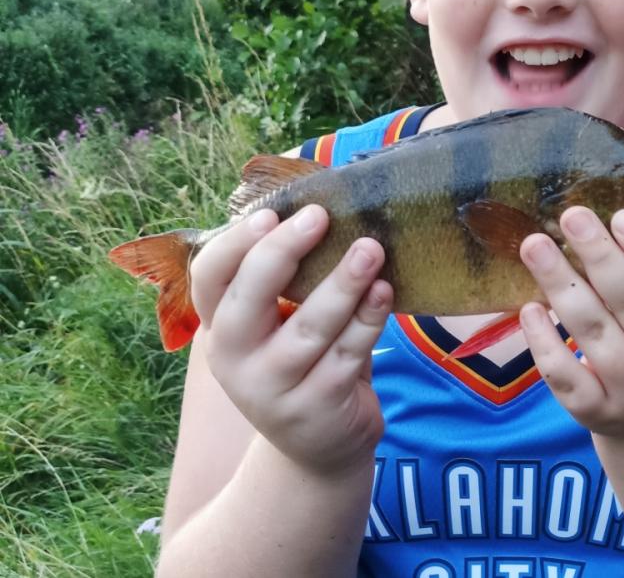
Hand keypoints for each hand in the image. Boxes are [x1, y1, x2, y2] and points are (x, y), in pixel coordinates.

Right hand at [189, 205, 393, 475]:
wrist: (318, 449)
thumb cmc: (303, 364)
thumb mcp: (277, 328)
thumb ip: (285, 282)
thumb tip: (320, 205)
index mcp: (220, 328)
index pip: (208, 277)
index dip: (235, 243)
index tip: (272, 213)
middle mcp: (236, 358)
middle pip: (249, 297)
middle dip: (284, 251)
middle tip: (321, 215)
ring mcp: (274, 387)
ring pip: (309, 326)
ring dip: (343, 283)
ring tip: (371, 249)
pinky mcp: (318, 406)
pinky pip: (348, 353)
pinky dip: (369, 319)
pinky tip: (386, 291)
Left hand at [519, 206, 623, 438]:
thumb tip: (602, 220)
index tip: (621, 216)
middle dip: (599, 256)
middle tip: (571, 216)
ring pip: (595, 334)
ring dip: (562, 285)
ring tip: (535, 246)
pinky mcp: (597, 413)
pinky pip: (566, 376)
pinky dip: (545, 341)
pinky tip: (529, 308)